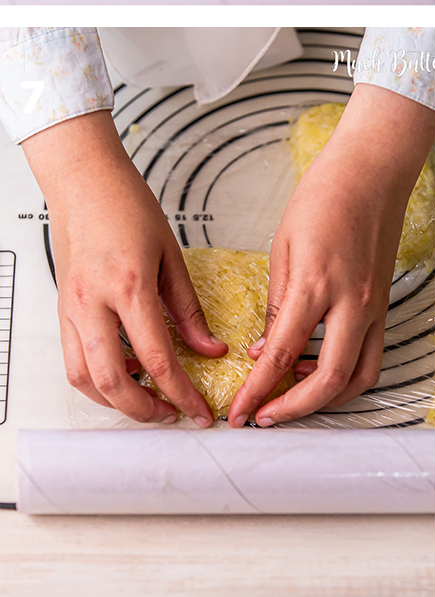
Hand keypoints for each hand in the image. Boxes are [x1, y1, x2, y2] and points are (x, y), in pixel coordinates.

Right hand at [22, 112, 224, 424]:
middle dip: (144, 409)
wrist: (85, 183)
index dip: (181, 392)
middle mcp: (93, 303)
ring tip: (149, 399)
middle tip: (173, 413)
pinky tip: (124, 373)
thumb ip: (188, 308)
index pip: (156, 357)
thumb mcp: (171, 253)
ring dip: (116, 400)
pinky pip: (73, 360)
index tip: (199, 409)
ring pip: (84, 379)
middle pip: (112, 381)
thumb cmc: (127, 206)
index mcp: (128, 286)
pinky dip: (97, 379)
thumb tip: (210, 348)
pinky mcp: (62, 310)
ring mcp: (72, 309)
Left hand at [228, 84, 434, 426]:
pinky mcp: (383, 304)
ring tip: (291, 396)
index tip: (238, 410)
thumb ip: (278, 303)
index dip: (256, 391)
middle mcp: (353, 303)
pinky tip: (317, 365)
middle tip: (262, 416)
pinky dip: (346, 374)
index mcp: (317, 285)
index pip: (281, 355)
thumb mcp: (284, 246)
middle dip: (293, 409)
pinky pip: (371, 355)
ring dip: (326, 398)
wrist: (372, 171)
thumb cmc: (326, 195)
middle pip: (328, 380)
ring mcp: (374, 306)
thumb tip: (265, 348)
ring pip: (360, 377)